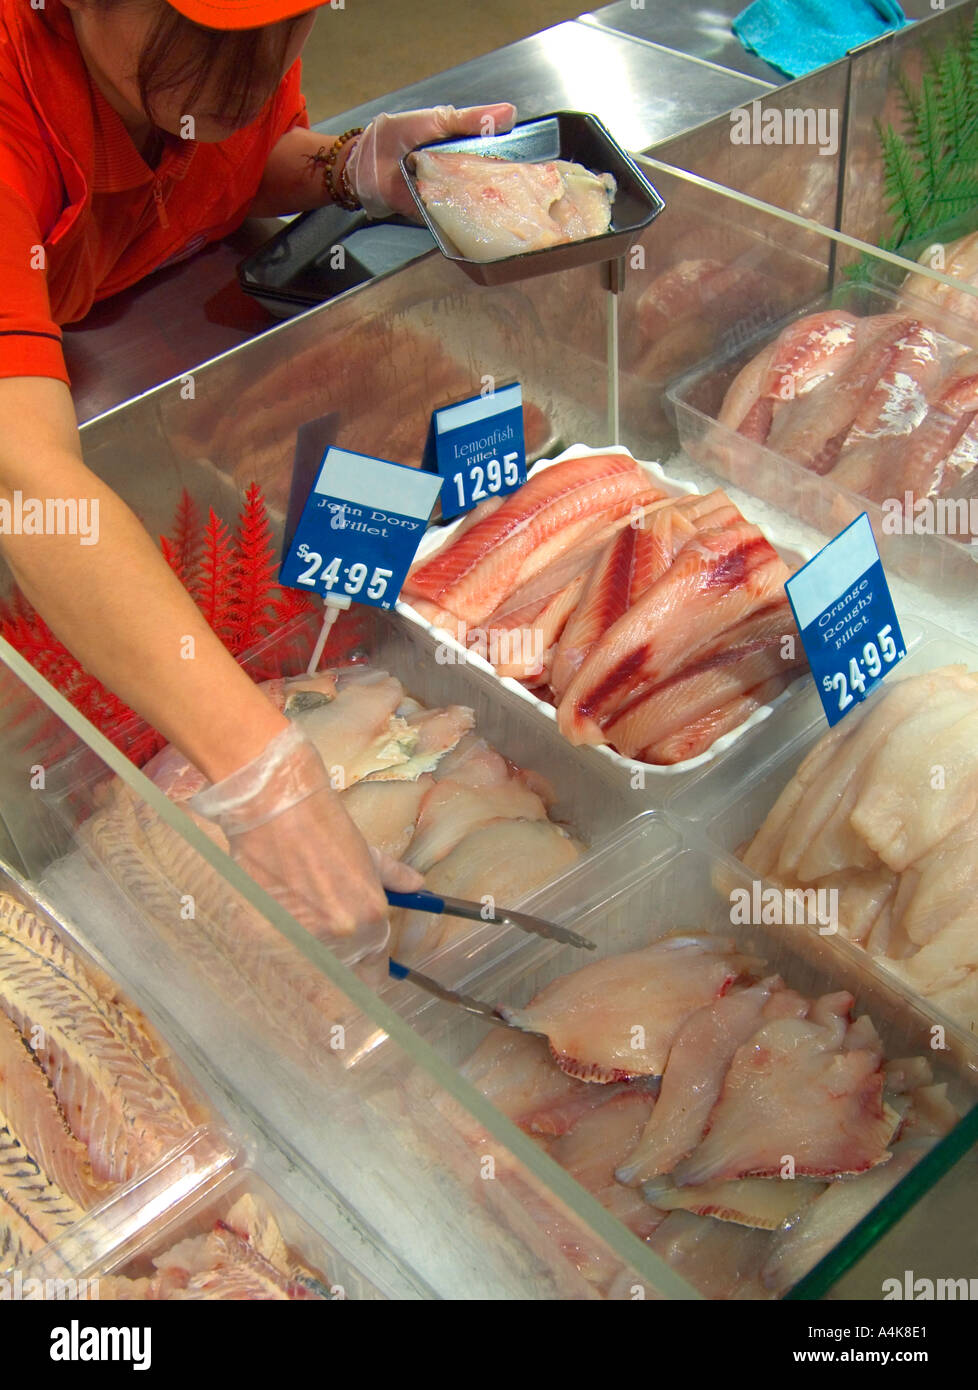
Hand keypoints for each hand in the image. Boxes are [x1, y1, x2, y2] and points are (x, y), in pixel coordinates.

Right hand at [188, 723, 393, 965]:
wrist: (277, 812)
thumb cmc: (324, 828)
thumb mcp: (367, 854)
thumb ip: (393, 877)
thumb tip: (416, 885)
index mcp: (371, 919)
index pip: (375, 966)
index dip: (369, 961)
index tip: (362, 957)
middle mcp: (341, 936)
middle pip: (344, 968)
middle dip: (340, 955)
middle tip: (328, 925)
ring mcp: (304, 939)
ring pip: (313, 962)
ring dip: (311, 948)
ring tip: (304, 912)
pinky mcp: (268, 935)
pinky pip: (282, 951)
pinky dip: (284, 939)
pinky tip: (283, 912)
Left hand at [347, 103, 516, 217]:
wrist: (363, 162)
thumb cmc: (397, 135)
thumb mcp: (436, 121)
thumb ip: (469, 120)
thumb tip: (510, 113)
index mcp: (462, 152)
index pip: (494, 160)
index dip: (514, 166)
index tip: (538, 172)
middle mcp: (458, 177)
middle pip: (486, 188)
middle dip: (505, 193)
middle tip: (530, 198)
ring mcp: (446, 198)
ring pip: (472, 207)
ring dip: (487, 210)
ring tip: (513, 213)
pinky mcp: (433, 216)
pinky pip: (452, 223)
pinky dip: (463, 224)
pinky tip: (481, 225)